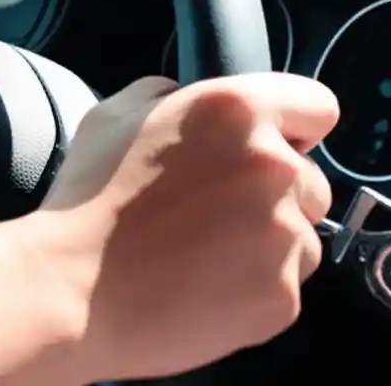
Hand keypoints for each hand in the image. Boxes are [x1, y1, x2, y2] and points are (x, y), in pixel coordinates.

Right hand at [22, 73, 337, 381]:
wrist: (72, 291)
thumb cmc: (88, 204)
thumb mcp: (115, 116)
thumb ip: (170, 94)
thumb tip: (190, 101)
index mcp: (237, 110)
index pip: (318, 106)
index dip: (293, 127)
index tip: (274, 145)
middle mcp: (273, 167)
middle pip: (310, 178)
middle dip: (273, 193)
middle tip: (213, 211)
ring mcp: (284, 236)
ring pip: (302, 236)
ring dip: (266, 243)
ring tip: (201, 254)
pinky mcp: (281, 295)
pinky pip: (284, 286)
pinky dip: (252, 289)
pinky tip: (201, 285)